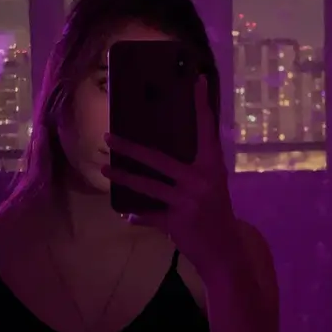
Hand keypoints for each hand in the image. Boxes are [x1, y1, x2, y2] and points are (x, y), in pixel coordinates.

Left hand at [101, 77, 244, 283]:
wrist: (226, 251)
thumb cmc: (217, 212)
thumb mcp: (213, 185)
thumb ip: (195, 169)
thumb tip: (167, 153)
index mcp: (212, 166)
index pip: (206, 129)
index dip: (201, 105)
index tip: (197, 80)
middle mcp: (200, 180)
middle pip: (158, 159)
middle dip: (130, 148)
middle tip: (109, 137)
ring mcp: (187, 202)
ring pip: (147, 186)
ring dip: (123, 177)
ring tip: (104, 168)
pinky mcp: (176, 223)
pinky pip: (149, 215)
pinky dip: (137, 215)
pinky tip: (126, 213)